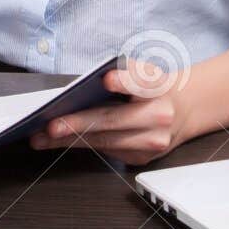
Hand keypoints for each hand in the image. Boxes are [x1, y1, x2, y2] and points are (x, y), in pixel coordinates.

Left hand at [27, 60, 190, 164]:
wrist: (184, 109)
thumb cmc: (154, 86)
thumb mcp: (145, 71)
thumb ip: (123, 74)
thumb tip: (87, 84)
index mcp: (158, 86)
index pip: (141, 82)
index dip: (124, 81)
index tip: (107, 80)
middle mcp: (159, 116)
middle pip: (114, 120)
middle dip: (79, 124)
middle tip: (52, 126)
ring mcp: (152, 141)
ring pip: (106, 141)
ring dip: (71, 140)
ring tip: (43, 137)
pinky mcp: (143, 157)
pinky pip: (108, 151)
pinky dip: (82, 145)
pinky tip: (60, 142)